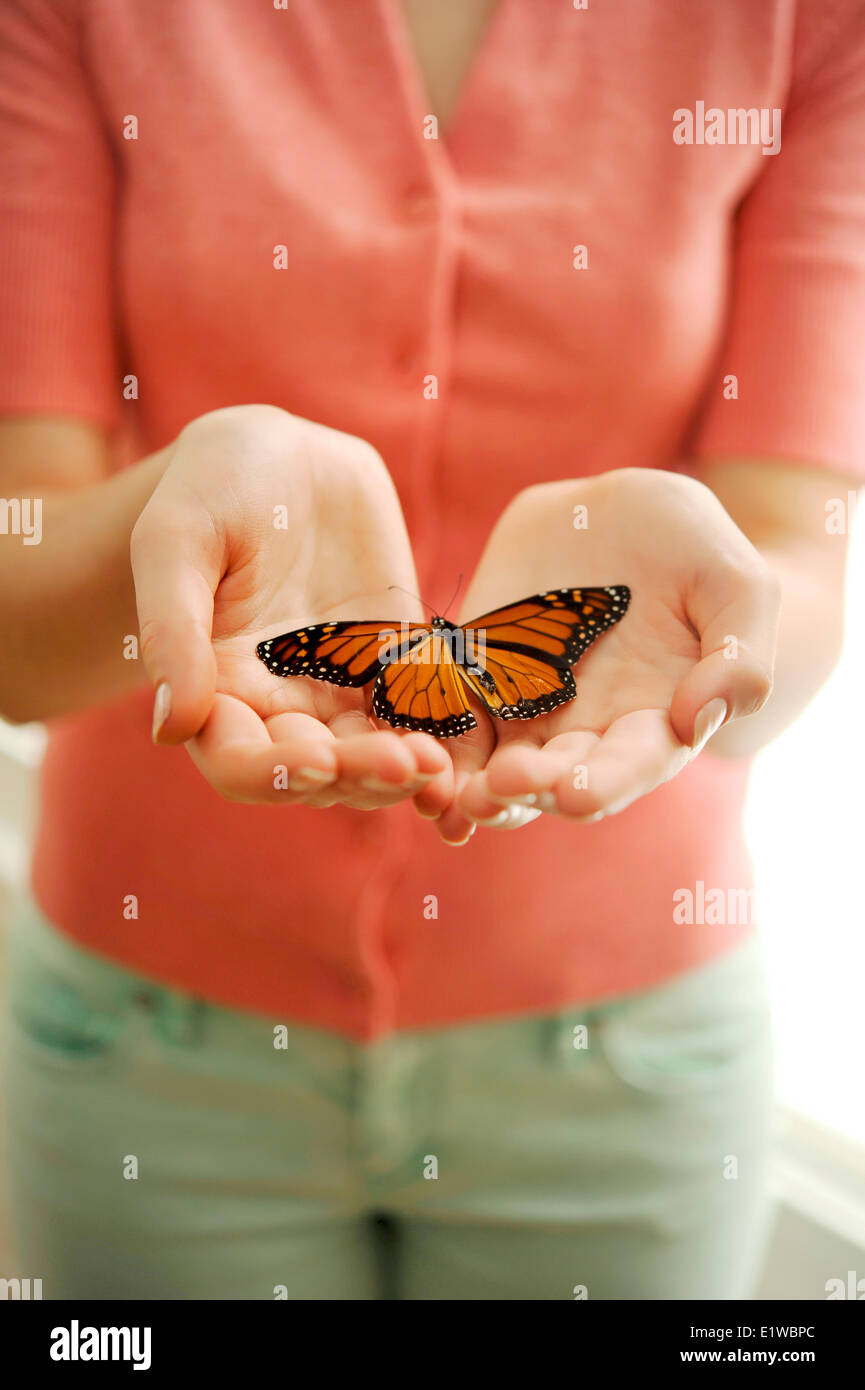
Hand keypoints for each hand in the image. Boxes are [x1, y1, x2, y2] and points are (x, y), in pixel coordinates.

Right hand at [130, 406, 449, 807]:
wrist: (282, 454)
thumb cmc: (210, 489)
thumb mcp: (176, 541)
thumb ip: (173, 630)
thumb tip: (170, 727)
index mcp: (216, 688)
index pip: (238, 761)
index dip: (274, 774)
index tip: (317, 761)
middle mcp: (278, 704)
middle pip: (317, 770)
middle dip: (356, 776)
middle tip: (401, 765)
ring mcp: (340, 689)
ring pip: (371, 754)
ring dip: (402, 769)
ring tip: (437, 763)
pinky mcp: (393, 663)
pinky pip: (418, 711)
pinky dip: (439, 732)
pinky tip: (464, 740)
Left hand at [433, 468, 780, 841]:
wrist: (622, 510)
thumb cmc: (696, 550)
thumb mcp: (739, 588)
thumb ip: (738, 656)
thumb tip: (698, 719)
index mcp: (652, 725)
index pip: (628, 768)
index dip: (604, 785)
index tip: (578, 796)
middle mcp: (584, 734)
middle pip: (551, 779)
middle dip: (526, 789)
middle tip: (502, 786)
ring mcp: (524, 709)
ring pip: (490, 764)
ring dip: (469, 784)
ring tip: (451, 790)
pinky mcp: (474, 674)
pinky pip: (444, 713)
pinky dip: (425, 735)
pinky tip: (404, 747)